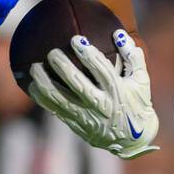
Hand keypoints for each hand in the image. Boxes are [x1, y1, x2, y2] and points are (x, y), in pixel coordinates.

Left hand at [28, 29, 159, 158]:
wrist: (132, 140)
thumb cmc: (137, 103)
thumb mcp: (141, 81)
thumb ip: (133, 57)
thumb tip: (119, 33)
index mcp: (117, 92)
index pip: (102, 70)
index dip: (88, 55)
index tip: (76, 39)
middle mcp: (101, 105)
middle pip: (78, 84)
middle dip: (62, 67)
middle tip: (52, 52)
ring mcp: (87, 117)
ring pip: (60, 99)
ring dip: (44, 82)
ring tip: (34, 67)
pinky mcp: (76, 126)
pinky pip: (55, 110)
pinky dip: (42, 98)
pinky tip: (31, 86)